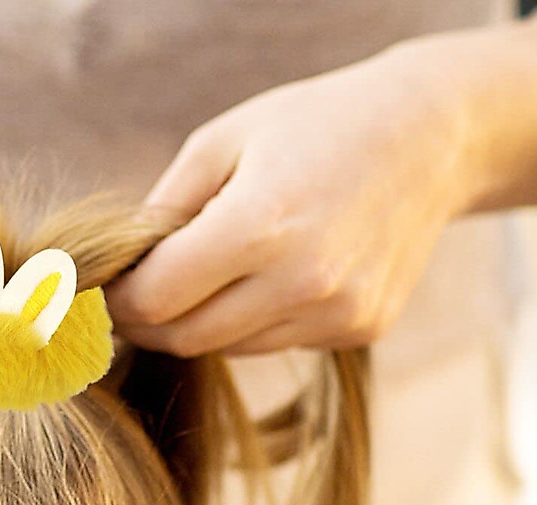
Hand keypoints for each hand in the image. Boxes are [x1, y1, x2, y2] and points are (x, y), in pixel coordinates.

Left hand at [105, 41, 476, 355]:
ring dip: (202, 322)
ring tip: (207, 276)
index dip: (117, 302)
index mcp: (259, 225)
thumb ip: (159, 211)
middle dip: (147, 323)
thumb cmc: (315, 126)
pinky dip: (256, 321)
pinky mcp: (359, 330)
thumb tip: (112, 270)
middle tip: (130, 302)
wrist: (433, 136)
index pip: (154, 301)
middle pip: (185, 338)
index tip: (103, 291)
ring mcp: (335, 312)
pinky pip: (277, 342)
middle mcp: (301, 280)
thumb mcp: (222, 142)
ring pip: (228, 347)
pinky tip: (274, 274)